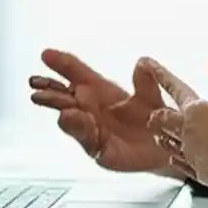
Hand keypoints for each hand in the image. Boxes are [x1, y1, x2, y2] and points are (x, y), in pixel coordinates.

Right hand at [28, 49, 175, 173]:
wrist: (169, 146)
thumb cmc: (154, 117)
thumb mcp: (152, 95)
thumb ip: (146, 81)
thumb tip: (142, 63)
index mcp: (100, 91)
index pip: (77, 74)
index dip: (62, 64)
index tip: (46, 54)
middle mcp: (92, 109)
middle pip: (65, 98)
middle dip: (51, 93)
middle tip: (38, 88)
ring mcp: (94, 131)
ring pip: (73, 122)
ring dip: (67, 116)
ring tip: (63, 112)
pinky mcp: (102, 152)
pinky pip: (91, 143)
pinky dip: (85, 134)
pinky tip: (82, 131)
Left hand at [146, 49, 207, 203]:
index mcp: (196, 112)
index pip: (173, 89)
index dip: (160, 75)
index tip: (148, 65)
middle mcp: (188, 133)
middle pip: (161, 121)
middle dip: (156, 115)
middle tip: (154, 114)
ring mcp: (191, 155)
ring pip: (167, 144)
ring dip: (163, 136)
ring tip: (161, 134)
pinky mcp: (199, 173)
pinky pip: (179, 164)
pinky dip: (175, 158)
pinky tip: (176, 157)